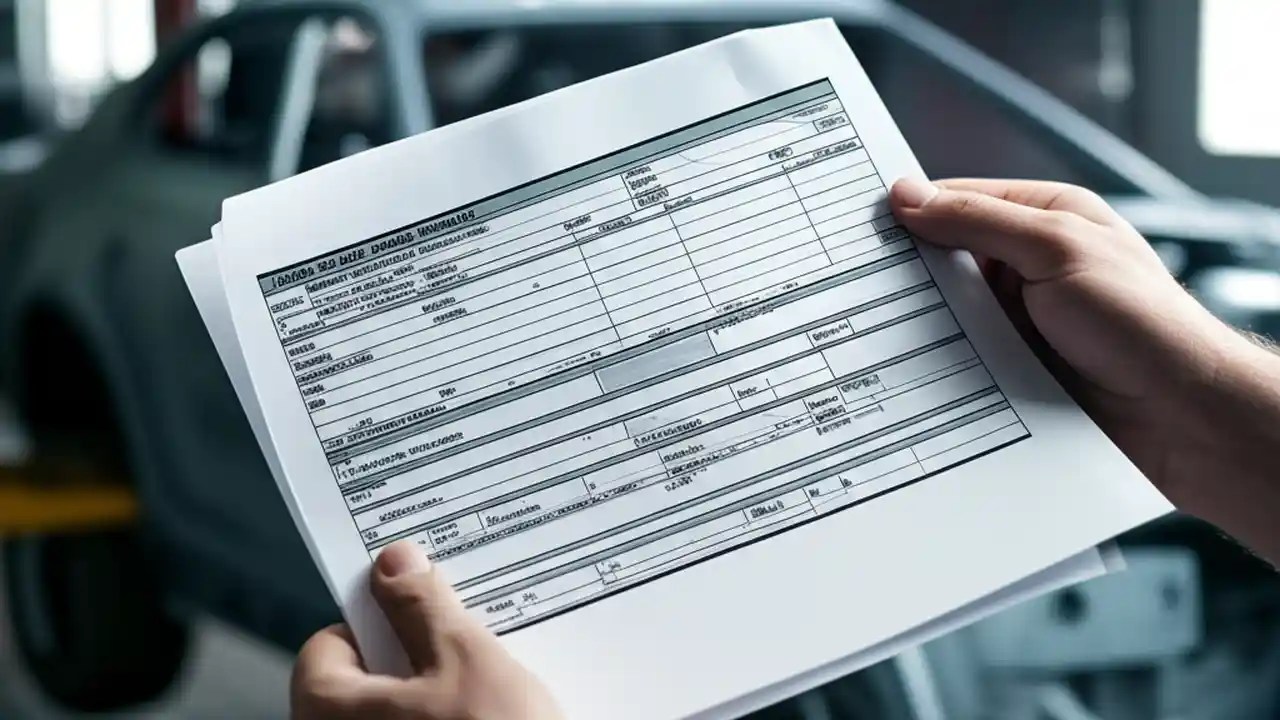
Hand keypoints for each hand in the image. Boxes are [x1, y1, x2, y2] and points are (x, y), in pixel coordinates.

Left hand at [292, 542, 562, 719]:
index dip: (375, 624)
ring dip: (435, 699)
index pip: (326, 647)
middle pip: (360, 685)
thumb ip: (422, 605)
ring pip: (393, 717)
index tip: (419, 614)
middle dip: (413, 660)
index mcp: (326, 712)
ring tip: (485, 698)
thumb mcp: (465, 657)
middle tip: (464, 652)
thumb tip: (394, 564)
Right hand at [889, 178, 1279, 538]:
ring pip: (945, 310)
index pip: (959, 201)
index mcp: (1046, 218)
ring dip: (915, 321)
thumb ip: (979, 221)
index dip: (909, 211)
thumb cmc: (1140, 322)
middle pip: (945, 258)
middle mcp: (1029, 265)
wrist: (1180, 418)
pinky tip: (900, 367)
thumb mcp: (1056, 250)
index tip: (855, 224)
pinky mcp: (1010, 366)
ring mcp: (1018, 318)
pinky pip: (956, 356)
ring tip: (861, 326)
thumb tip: (907, 195)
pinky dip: (932, 360)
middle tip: (846, 279)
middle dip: (904, 269)